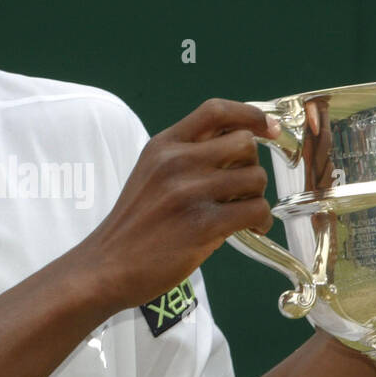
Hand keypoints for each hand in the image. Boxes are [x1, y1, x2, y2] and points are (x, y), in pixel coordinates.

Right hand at [79, 99, 278, 308]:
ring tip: (244, 213)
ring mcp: (189, 192)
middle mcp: (176, 161)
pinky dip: (261, 221)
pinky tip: (250, 229)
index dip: (251, 115)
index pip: (216, 110)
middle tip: (243, 188)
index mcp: (163, 145)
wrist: (107, 266)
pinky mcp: (203, 224)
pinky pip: (255, 210)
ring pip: (255, 177)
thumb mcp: (150, 173)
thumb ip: (187, 156)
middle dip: (252, 166)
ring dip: (257, 196)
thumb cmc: (134, 223)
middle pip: (244, 143)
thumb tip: (240, 147)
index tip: (268, 128)